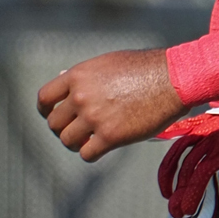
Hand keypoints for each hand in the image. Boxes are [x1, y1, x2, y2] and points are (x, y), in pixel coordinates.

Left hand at [37, 50, 185, 161]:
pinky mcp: (111, 136)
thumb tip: (65, 82)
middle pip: (54, 123)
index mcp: (77, 77)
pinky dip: (91, 154)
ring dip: (77, 143)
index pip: (44, 98)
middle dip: (63, 129)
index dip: (46, 111)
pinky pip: (87, 154)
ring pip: (68, 140)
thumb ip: (85, 76)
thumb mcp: (109, 63)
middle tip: (77, 132)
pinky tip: (101, 149)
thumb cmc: (147, 68)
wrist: (174, 80)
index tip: (53, 116)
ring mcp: (94, 117)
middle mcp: (81, 97)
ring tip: (89, 142)